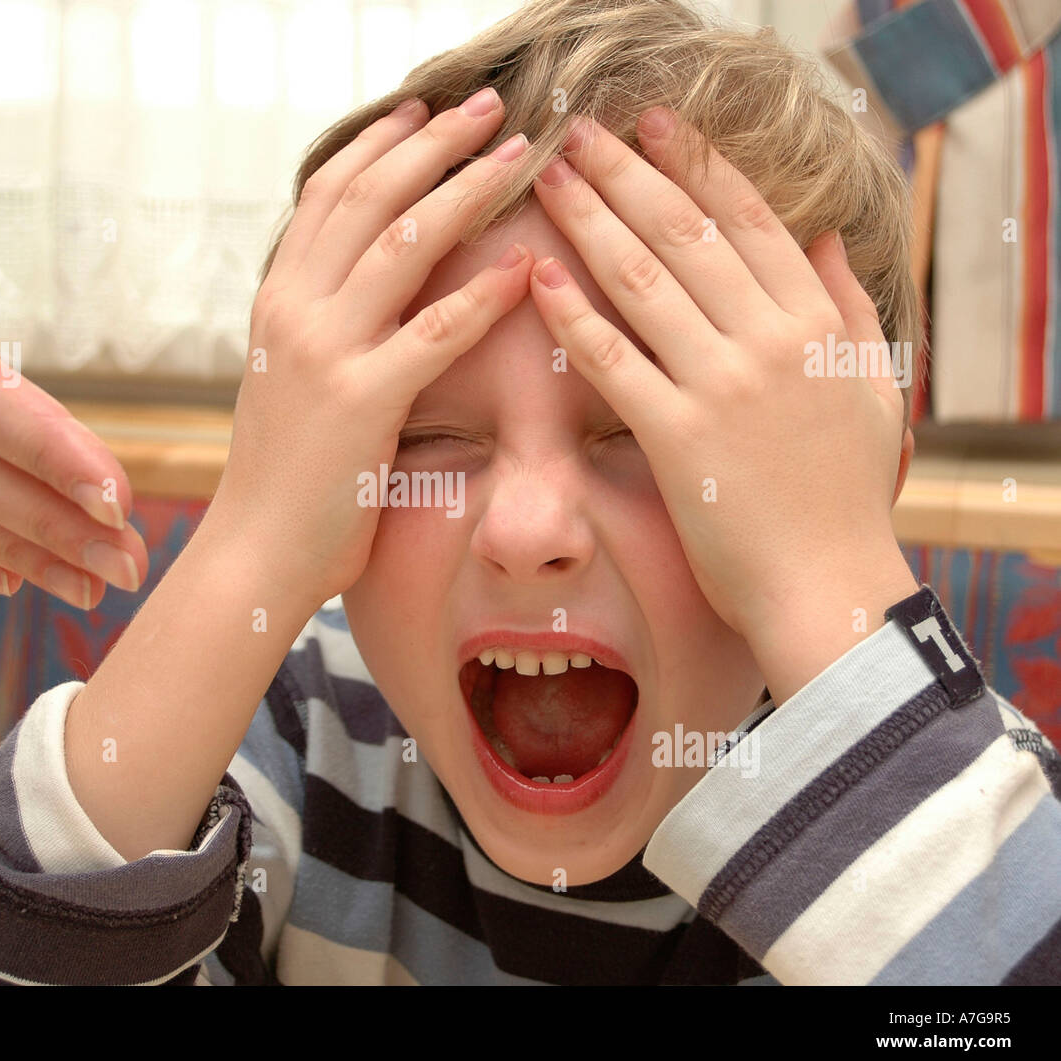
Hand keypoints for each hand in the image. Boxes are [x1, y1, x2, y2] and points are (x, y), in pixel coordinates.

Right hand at [210, 88, 534, 605]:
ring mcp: (324, 352)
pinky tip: (523, 265)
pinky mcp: (361, 402)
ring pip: (403, 243)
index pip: (330, 193)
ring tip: (518, 156)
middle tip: (493, 109)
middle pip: (370, 197)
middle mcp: (294, 310)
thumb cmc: (283, 471)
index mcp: (278, 299)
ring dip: (467, 190)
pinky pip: (433, 332)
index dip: (381, 142)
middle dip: (436, 143)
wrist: (255, 550)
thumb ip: (319, 322)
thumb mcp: (287, 376)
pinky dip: (482, 293)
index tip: (426, 109)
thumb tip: (365, 280)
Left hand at [527, 110, 916, 700]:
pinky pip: (613, 361)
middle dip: (627, 173)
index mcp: (815, 322)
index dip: (696, 165)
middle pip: (685, 233)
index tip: (654, 126)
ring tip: (552, 177)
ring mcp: (722, 385)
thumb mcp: (872, 388)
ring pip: (643, 281)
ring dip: (591, 219)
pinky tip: (539, 274)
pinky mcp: (677, 437)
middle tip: (578, 132)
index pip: (748, 221)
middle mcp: (769, 339)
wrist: (827, 584)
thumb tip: (825, 237)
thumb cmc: (846, 495)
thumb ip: (851, 307)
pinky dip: (573, 314)